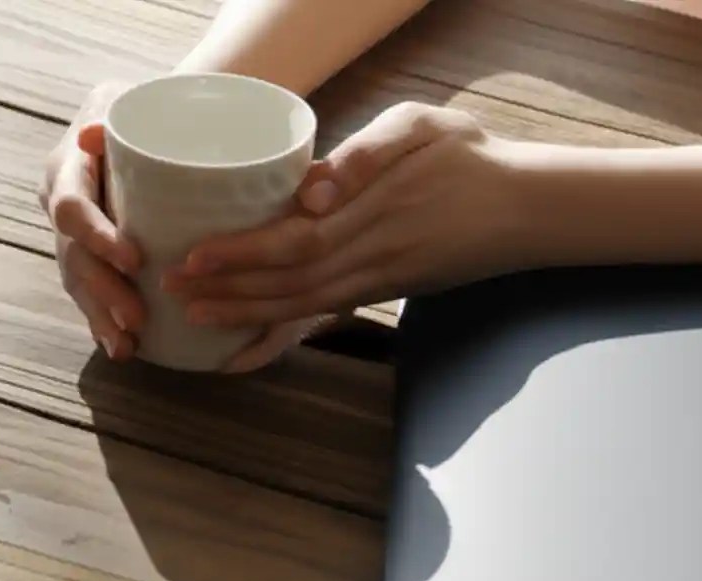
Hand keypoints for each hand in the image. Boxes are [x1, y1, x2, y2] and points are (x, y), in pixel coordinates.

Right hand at [39, 81, 143, 360]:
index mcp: (67, 168)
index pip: (71, 207)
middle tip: (135, 318)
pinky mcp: (86, 254)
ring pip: (77, 281)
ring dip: (100, 316)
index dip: (97, 236)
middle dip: (101, 291)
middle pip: (72, 255)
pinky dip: (103, 321)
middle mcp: (62, 204)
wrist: (133, 118)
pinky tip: (124, 348)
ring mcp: (70, 234)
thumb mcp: (127, 100)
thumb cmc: (140, 108)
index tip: (134, 260)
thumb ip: (115, 115)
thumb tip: (94, 134)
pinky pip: (89, 293)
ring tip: (126, 346)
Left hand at [163, 102, 523, 327]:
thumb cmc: (471, 158)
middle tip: (174, 290)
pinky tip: (254, 332)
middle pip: (289, 282)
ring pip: (305, 305)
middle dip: (228, 290)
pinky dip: (287, 327)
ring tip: (199, 317)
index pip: (295, 240)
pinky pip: (328, 314)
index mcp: (374, 211)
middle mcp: (373, 255)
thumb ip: (369, 151)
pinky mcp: (388, 290)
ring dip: (249, 314)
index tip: (194, 255)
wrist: (527, 208)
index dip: (241, 254)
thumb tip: (316, 188)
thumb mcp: (425, 126)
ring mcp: (381, 279)